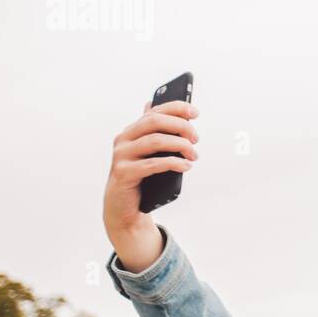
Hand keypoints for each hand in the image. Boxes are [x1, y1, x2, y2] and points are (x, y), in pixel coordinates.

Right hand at [103, 99, 199, 271]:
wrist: (124, 208)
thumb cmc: (141, 178)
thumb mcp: (151, 155)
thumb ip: (156, 135)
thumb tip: (165, 110)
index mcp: (131, 131)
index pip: (154, 111)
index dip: (176, 108)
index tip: (195, 112)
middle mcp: (123, 139)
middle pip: (154, 122)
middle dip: (180, 126)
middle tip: (196, 138)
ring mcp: (121, 156)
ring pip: (154, 141)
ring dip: (180, 146)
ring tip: (194, 155)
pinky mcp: (124, 173)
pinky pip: (153, 164)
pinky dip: (173, 163)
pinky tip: (186, 166)